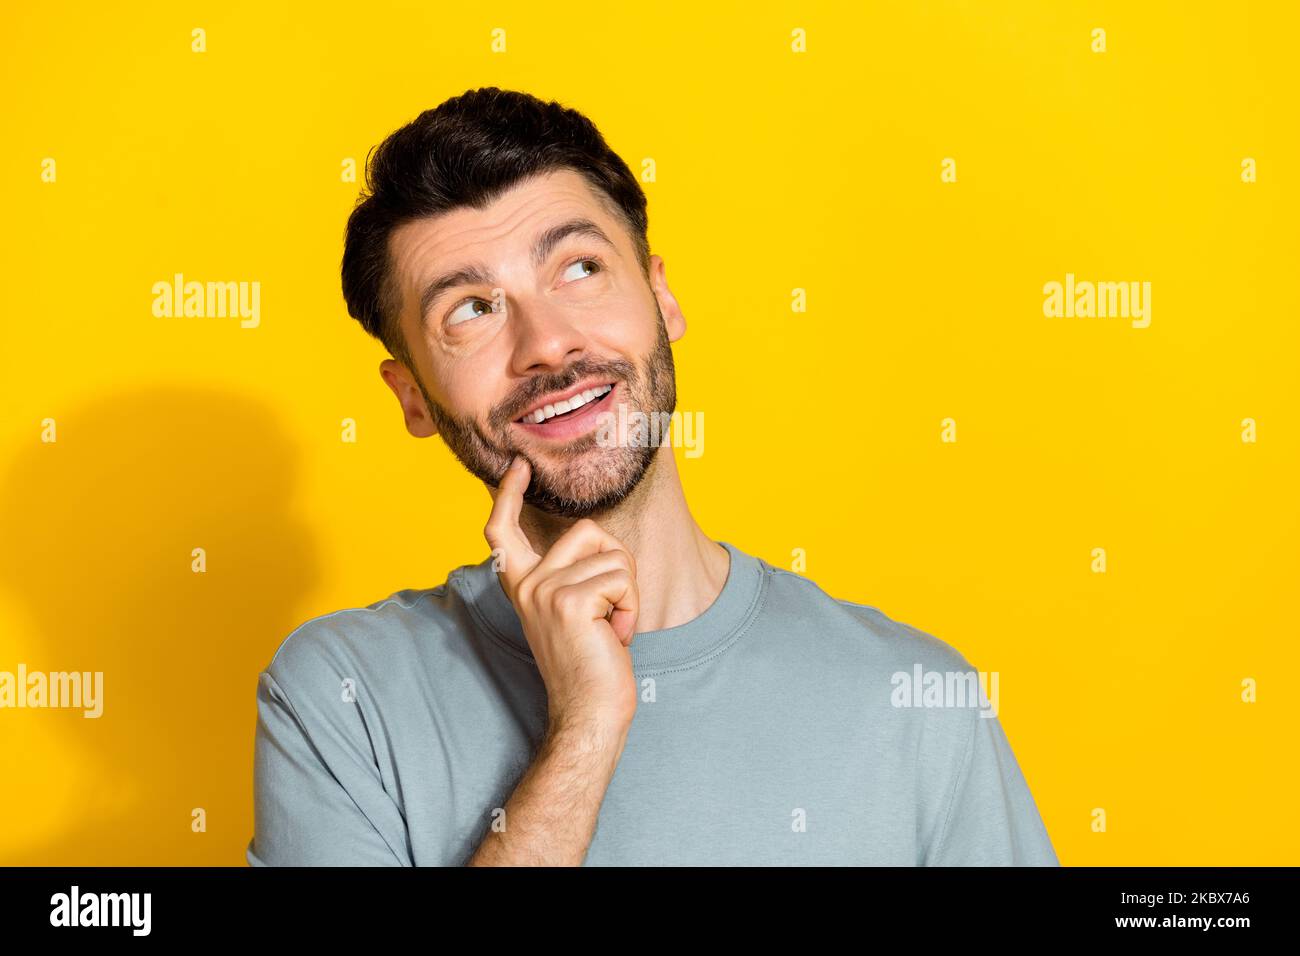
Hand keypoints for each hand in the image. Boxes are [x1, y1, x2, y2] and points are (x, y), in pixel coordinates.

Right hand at [484, 456, 639, 732]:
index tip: (519, 466)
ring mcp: (544, 590)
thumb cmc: (591, 664)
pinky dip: (631, 607)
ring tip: (611, 628)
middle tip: (612, 609)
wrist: (589, 713)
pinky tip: (615, 636)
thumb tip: (593, 536)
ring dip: (627, 592)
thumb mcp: (570, 610)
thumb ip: (569, 575)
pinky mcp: (569, 600)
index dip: (508, 494)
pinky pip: (622, 578)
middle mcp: (526, 584)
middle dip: (617, 562)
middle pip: (587, 531)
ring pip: (613, 556)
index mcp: (522, 585)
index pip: (502, 530)